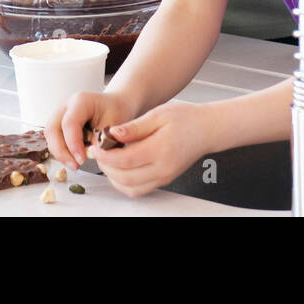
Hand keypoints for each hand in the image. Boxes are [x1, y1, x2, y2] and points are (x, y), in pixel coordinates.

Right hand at [46, 89, 137, 170]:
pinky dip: (61, 150)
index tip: (82, 159)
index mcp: (81, 101)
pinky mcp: (59, 122)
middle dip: (61, 151)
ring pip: (50, 135)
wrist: (114, 105)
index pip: (69, 123)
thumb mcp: (113, 126)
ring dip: (60, 152)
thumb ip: (101, 140)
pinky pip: (54, 138)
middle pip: (52, 128)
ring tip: (74, 164)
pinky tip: (72, 158)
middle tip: (74, 166)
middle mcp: (66, 105)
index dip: (73, 144)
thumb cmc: (114, 111)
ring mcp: (60, 113)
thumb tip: (91, 155)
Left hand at [88, 101, 213, 198]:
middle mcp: (163, 168)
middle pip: (125, 177)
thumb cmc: (186, 118)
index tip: (95, 146)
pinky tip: (120, 168)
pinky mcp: (164, 180)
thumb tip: (112, 133)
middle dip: (105, 166)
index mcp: (160, 149)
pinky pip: (139, 190)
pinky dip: (124, 183)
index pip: (125, 160)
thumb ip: (134, 127)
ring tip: (107, 160)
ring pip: (130, 188)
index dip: (105, 155)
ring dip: (113, 177)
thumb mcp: (158, 114)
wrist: (207, 129)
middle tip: (97, 152)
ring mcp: (164, 177)